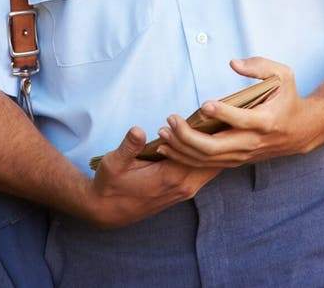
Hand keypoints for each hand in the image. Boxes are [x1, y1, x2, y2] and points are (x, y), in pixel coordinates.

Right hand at [88, 126, 220, 228]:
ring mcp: (185, 191)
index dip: (203, 130)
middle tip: (215, 115)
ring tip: (212, 124)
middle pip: (213, 160)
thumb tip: (138, 130)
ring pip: (212, 168)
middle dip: (215, 138)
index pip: (198, 150)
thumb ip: (129, 147)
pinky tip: (204, 141)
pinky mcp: (183, 192)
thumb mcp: (114, 163)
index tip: (206, 111)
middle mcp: (183, 186)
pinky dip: (209, 157)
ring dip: (213, 148)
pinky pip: (204, 173)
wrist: (108, 212)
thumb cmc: (111, 185)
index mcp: (170, 177)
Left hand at [155, 57, 314, 167]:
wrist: (300, 130)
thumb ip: (259, 66)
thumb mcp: (283, 75)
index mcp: (266, 121)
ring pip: (208, 159)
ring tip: (163, 132)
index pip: (241, 121)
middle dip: (189, 136)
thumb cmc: (288, 97)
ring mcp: (243, 155)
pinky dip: (185, 157)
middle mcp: (252, 142)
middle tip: (170, 119)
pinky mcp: (235, 160)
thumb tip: (233, 63)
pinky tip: (167, 148)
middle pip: (216, 147)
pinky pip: (207, 164)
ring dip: (182, 148)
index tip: (203, 104)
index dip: (222, 114)